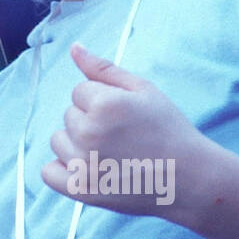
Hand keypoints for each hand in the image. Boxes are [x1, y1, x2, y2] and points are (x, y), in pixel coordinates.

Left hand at [40, 43, 217, 219]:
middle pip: (69, 115)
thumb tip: (75, 48)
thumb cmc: (168, 130)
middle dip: (90, 120)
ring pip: (58, 141)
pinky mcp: (80, 190)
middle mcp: (89, 133)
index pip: (79, 91)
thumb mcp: (143, 90)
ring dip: (77, 144)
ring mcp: (83, 165)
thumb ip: (103, 68)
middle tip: (122, 136)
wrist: (190, 178)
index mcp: (104, 104)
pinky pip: (49, 172)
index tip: (124, 116)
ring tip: (111, 153)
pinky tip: (89, 168)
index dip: (102, 101)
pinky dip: (64, 171)